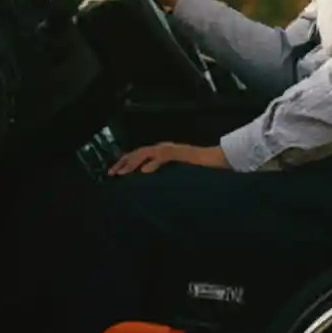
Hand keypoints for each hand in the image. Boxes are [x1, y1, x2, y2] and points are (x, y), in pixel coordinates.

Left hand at [108, 142, 229, 175]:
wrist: (220, 160)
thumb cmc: (200, 169)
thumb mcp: (178, 174)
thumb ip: (164, 176)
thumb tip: (149, 183)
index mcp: (163, 153)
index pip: (139, 156)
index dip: (125, 163)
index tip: (114, 173)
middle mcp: (165, 148)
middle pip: (138, 153)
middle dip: (123, 163)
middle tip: (111, 174)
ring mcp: (172, 150)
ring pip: (147, 153)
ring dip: (133, 163)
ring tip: (122, 173)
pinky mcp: (181, 154)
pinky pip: (164, 158)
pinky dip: (153, 164)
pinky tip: (144, 172)